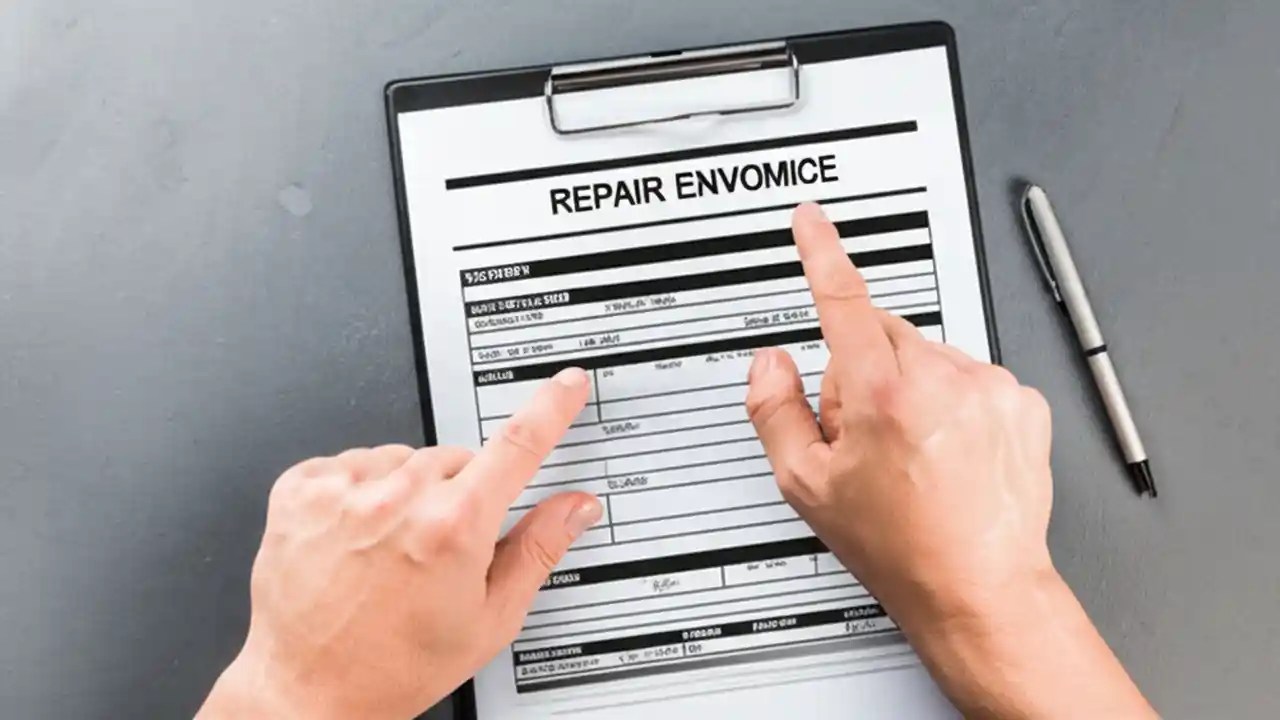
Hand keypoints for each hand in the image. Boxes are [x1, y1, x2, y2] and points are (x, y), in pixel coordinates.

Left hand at [198, 368, 601, 719]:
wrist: (309, 688)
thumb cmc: (395, 666)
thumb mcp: (489, 618)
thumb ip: (538, 550)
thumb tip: (576, 507)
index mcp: (454, 527)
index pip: (518, 446)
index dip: (550, 408)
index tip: (564, 385)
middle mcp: (399, 498)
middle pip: (455, 459)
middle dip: (461, 491)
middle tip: (442, 548)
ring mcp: (345, 490)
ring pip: (402, 458)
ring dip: (407, 487)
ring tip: (393, 547)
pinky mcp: (301, 488)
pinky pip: (351, 462)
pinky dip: (359, 488)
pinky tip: (357, 535)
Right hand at [745, 203, 1153, 717]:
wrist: (979, 585)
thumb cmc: (900, 546)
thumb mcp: (808, 486)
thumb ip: (776, 411)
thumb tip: (771, 365)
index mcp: (881, 393)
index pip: (842, 299)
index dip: (821, 253)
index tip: (812, 221)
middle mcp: (941, 379)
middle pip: (882, 336)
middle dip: (865, 372)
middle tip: (866, 436)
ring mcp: (989, 388)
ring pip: (928, 356)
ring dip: (912, 386)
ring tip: (913, 451)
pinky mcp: (1022, 402)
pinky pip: (971, 377)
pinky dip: (954, 401)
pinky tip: (947, 450)